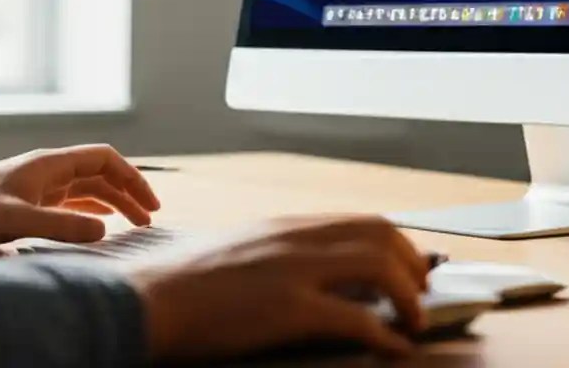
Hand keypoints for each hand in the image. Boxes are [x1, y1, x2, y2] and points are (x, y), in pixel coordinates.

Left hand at [0, 144, 160, 247]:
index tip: (149, 202)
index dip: (131, 177)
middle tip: (150, 218)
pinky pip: (71, 201)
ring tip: (134, 224)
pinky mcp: (29, 201)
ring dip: (113, 203)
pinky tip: (98, 225)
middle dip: (128, 193)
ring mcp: (39, 185)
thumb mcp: (17, 219)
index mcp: (50, 164)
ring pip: (87, 188)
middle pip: (101, 174)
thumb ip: (60, 225)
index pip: (104, 159)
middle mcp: (49, 170)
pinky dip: (91, 211)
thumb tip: (104, 229)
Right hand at [129, 215, 429, 361]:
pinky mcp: (289, 307)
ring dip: (409, 295)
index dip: (396, 244)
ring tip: (414, 320)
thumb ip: (276, 256)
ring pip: (380, 265)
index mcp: (284, 226)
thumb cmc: (181, 286)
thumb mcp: (237, 254)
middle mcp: (295, 238)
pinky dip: (387, 334)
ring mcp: (294, 269)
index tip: (409, 267)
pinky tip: (395, 348)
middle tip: (422, 294)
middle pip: (380, 233)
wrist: (146, 300)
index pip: (359, 221)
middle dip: (412, 264)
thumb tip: (311, 276)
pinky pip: (358, 318)